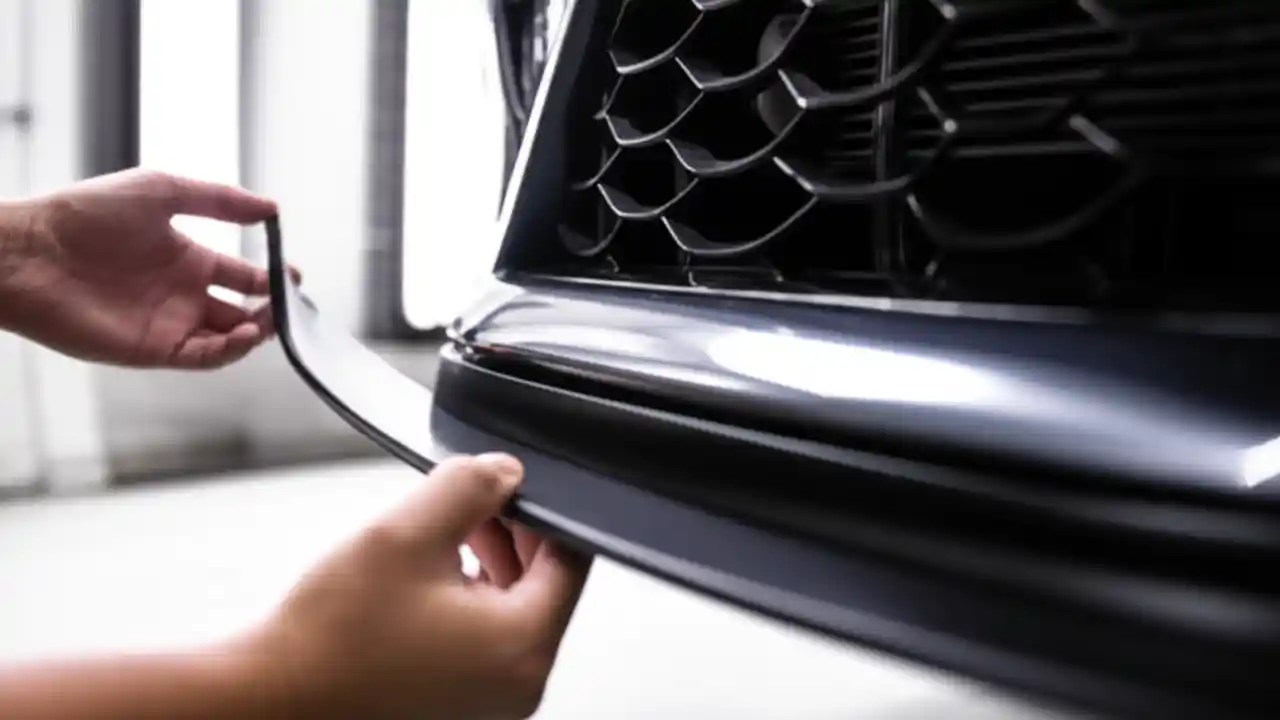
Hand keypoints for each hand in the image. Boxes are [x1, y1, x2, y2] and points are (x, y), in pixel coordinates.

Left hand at [0, 168, 287, 368]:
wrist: (29, 252)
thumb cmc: (86, 213)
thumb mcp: (161, 190)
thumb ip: (219, 200)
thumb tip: (272, 209)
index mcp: (187, 258)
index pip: (243, 275)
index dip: (274, 277)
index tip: (296, 276)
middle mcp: (182, 294)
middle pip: (243, 311)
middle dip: (274, 310)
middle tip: (293, 305)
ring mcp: (169, 323)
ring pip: (230, 337)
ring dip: (258, 331)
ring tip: (272, 319)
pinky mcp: (153, 350)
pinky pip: (204, 357)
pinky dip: (232, 350)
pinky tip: (245, 333)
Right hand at [244, 454, 591, 718]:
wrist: (271, 701)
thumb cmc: (330, 638)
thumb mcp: (406, 532)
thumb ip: (469, 487)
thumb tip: (507, 472)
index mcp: (523, 645)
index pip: (569, 561)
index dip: (543, 511)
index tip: (513, 485)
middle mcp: (518, 685)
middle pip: (544, 588)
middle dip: (512, 535)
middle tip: (472, 503)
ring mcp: (489, 703)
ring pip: (512, 614)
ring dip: (488, 566)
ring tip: (443, 536)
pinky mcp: (458, 708)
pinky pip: (484, 644)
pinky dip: (467, 605)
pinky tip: (427, 580)